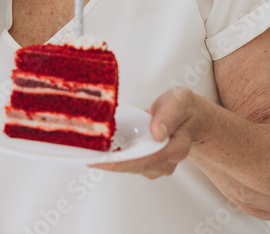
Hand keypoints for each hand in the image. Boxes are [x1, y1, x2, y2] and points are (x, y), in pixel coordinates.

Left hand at [88, 86, 204, 177]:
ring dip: (106, 159)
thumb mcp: (179, 102)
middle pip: (131, 166)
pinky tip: (96, 148)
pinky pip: (126, 162)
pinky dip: (111, 155)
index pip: (144, 160)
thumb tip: (157, 133)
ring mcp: (156, 166)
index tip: (96, 160)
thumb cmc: (183, 108)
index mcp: (176, 148)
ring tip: (85, 148)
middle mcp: (166, 163)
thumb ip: (168, 116)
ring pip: (126, 166)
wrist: (189, 116)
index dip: (118, 162)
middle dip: (106, 161)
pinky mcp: (146, 163)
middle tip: (81, 152)